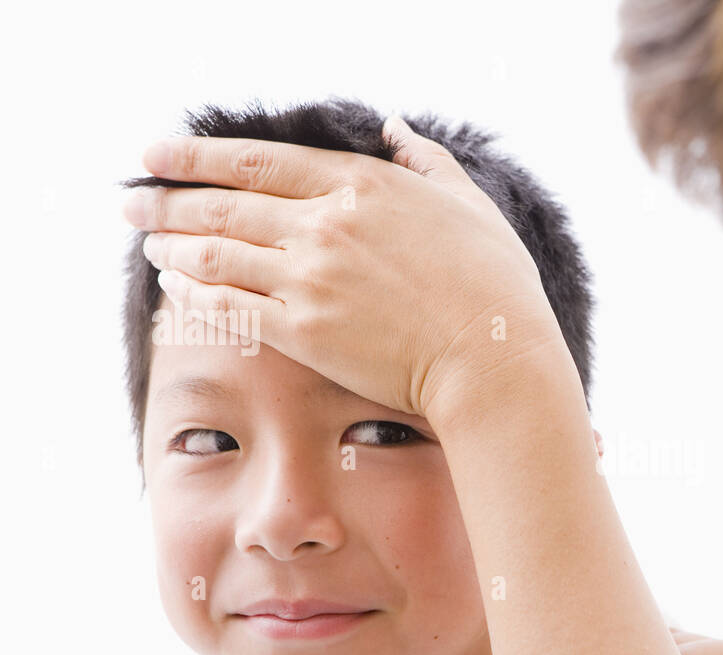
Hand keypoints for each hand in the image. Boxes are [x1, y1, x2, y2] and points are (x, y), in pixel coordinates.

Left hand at [123, 117, 564, 424]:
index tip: (157, 153)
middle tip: (128, 200)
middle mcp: (325, 226)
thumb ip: (425, 160)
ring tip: (148, 242)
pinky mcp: (304, 333)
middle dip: (165, 200)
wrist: (494, 361)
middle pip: (222, 205)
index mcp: (361, 186)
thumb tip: (395, 127)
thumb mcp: (467, 204)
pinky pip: (230, 307)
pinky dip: (195, 294)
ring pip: (216, 254)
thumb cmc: (495, 286)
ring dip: (172, 246)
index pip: (257, 161)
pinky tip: (177, 287)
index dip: (196, 155)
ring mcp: (310, 280)